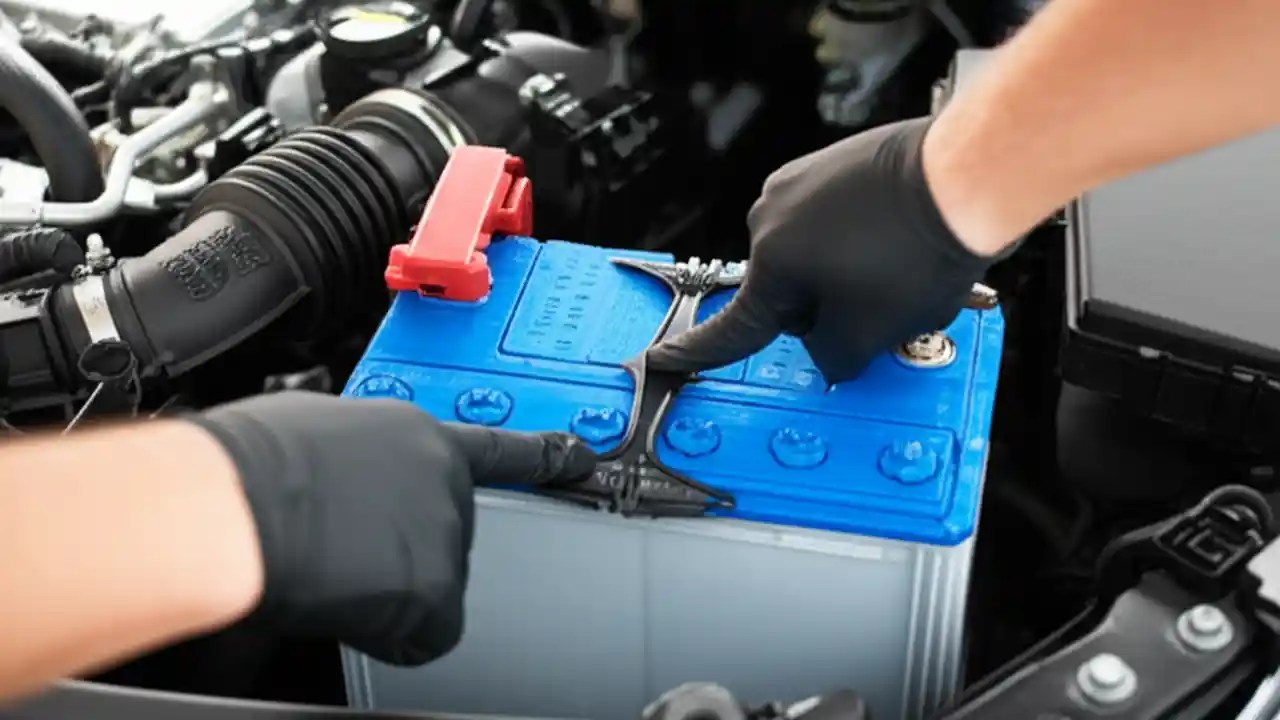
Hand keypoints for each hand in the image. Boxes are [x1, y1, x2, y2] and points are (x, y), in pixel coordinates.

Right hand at [187, 391, 595, 665]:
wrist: (232, 507)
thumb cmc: (245, 464)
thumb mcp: (312, 429)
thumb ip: (357, 452)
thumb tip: (343, 474)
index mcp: (413, 432)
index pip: (495, 447)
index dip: (542, 455)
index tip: (580, 456)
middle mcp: (444, 477)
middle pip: (446, 532)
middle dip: (402, 548)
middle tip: (341, 547)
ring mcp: (446, 532)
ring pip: (432, 584)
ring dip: (390, 588)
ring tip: (330, 567)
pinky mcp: (435, 588)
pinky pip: (425, 634)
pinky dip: (390, 634)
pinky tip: (348, 606)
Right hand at [647, 117, 996, 383]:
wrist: (965, 175)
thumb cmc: (919, 249)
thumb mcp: (872, 333)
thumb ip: (833, 359)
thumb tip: (830, 352)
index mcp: (772, 263)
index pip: (733, 328)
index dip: (697, 352)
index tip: (663, 359)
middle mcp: (772, 217)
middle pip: (789, 293)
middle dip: (830, 307)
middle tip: (882, 304)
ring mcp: (801, 183)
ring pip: (816, 257)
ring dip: (852, 270)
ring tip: (904, 263)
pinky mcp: (833, 165)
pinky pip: (838, 221)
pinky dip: (866, 238)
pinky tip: (904, 238)